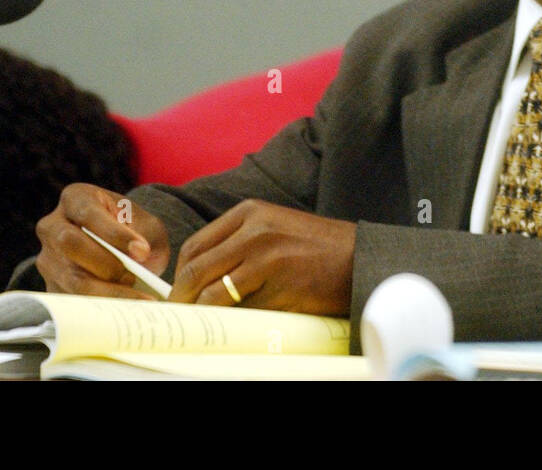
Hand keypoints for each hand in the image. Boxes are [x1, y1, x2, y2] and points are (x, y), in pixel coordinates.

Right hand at [34, 182, 170, 298]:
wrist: (121, 249)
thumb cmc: (134, 230)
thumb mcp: (145, 224)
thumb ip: (144, 236)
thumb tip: (139, 258)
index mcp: (76, 198)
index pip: (89, 214)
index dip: (114, 234)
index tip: (142, 251)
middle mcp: (53, 225)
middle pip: (69, 244)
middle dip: (106, 263)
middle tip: (134, 275)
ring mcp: (48, 257)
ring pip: (70, 277)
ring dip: (106, 290)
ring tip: (136, 298)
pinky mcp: (51, 285)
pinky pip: (70, 300)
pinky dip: (99, 307)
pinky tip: (124, 311)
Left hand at [168, 199, 355, 315]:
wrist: (362, 259)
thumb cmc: (319, 249)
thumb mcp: (276, 230)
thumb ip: (241, 243)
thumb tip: (201, 278)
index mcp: (250, 212)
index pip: (196, 245)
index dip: (180, 274)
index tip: (179, 294)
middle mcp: (254, 230)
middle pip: (197, 270)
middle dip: (182, 299)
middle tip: (181, 318)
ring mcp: (266, 256)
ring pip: (213, 293)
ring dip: (202, 315)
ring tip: (202, 327)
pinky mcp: (279, 283)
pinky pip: (241, 310)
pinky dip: (232, 323)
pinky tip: (233, 328)